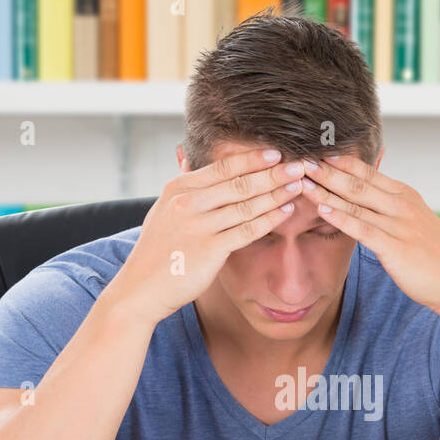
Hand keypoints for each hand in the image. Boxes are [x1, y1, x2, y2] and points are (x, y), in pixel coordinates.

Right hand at [111, 147, 307, 323]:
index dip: (252, 159)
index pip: (222, 167)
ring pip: (247, 205)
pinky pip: (247, 230)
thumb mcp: (162, 210)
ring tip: (298, 185)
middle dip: (273, 173)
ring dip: (277, 193)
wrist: (141, 288)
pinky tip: (285, 211)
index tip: (276, 151)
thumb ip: (181, 185)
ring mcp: (198, 226)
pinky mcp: (210, 250)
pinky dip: (269, 219)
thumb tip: (184, 158)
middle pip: (239, 182)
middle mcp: (187, 202)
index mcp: (178, 188)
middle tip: (298, 164)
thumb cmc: (157, 251)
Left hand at [300, 155, 439, 321]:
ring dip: (325, 189)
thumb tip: (369, 200)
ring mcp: (399, 225)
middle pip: (357, 181)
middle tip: (298, 157)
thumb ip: (392, 209)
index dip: (340, 161)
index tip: (314, 151)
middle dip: (326, 169)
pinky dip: (339, 216)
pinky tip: (321, 207)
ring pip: (355, 201)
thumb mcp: (415, 224)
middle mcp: (402, 204)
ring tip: (300, 178)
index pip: (367, 172)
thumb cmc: (436, 259)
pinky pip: (362, 228)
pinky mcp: (395, 247)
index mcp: (405, 195)